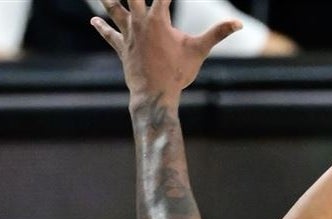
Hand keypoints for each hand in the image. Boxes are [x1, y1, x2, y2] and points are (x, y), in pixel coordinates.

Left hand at [91, 0, 240, 100]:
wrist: (154, 95)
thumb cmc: (177, 72)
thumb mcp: (199, 50)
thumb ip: (218, 33)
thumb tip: (238, 23)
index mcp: (158, 19)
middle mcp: (140, 23)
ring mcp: (128, 34)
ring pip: (114, 10)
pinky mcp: (122, 48)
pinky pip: (110, 35)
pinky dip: (102, 27)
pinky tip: (93, 20)